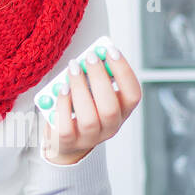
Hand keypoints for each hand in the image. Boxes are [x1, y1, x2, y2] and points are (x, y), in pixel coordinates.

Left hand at [41, 46, 141, 164]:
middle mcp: (110, 127)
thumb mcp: (93, 92)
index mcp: (122, 112)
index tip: (112, 51)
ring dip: (80, 89)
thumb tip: (92, 56)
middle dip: (100, 78)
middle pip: (110, 107)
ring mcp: (89, 137)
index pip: (133, 95)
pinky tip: (61, 89)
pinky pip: (66, 127)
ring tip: (73, 69)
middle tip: (90, 57)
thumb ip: (95, 76)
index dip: (124, 72)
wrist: (65, 140)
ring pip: (89, 118)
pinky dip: (63, 105)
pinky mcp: (68, 143)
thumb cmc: (81, 109)